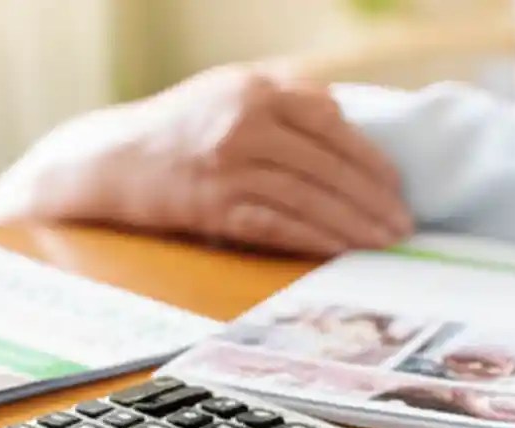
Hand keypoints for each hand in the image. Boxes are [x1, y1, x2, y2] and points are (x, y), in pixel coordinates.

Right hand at [0, 65, 412, 255]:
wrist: (110, 159)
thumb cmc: (179, 125)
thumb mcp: (231, 89)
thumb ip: (288, 92)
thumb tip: (343, 114)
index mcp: (257, 91)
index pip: (334, 126)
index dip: (372, 160)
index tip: (398, 187)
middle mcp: (245, 124)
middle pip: (329, 166)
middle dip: (373, 200)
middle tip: (404, 225)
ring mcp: (229, 167)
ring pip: (308, 199)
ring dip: (352, 226)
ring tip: (383, 243)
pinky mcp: (213, 206)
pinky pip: (276, 225)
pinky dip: (313, 239)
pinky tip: (340, 251)